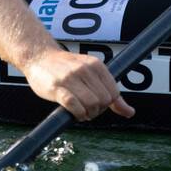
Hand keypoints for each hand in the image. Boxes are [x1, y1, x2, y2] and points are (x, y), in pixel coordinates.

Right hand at [21, 48, 135, 121]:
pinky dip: (78, 114)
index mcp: (96, 65)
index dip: (107, 104)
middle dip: (97, 110)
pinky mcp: (57, 88)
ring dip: (87, 114)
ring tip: (81, 112)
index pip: (113, 93)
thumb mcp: (91, 73)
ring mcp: (71, 78)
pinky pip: (74, 106)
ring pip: (91, 104)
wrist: (39, 56)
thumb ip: (110, 91)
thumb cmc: (66, 67)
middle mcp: (85, 70)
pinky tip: (75, 113)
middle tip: (88, 110)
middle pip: (104, 101)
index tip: (97, 104)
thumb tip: (130, 112)